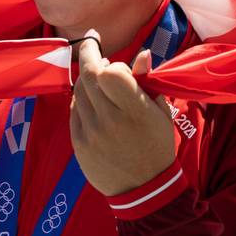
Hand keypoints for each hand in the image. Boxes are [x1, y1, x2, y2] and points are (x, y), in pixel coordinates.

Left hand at [69, 29, 175, 196]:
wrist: (143, 188)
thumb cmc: (157, 146)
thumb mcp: (161, 114)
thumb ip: (148, 82)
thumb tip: (143, 53)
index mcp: (135, 110)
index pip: (109, 72)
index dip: (110, 63)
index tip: (113, 59)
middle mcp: (110, 120)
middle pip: (89, 76)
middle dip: (89, 56)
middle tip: (93, 46)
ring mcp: (91, 132)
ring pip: (79, 91)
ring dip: (86, 79)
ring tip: (97, 78)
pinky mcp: (78, 143)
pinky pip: (74, 111)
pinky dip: (81, 100)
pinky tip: (92, 101)